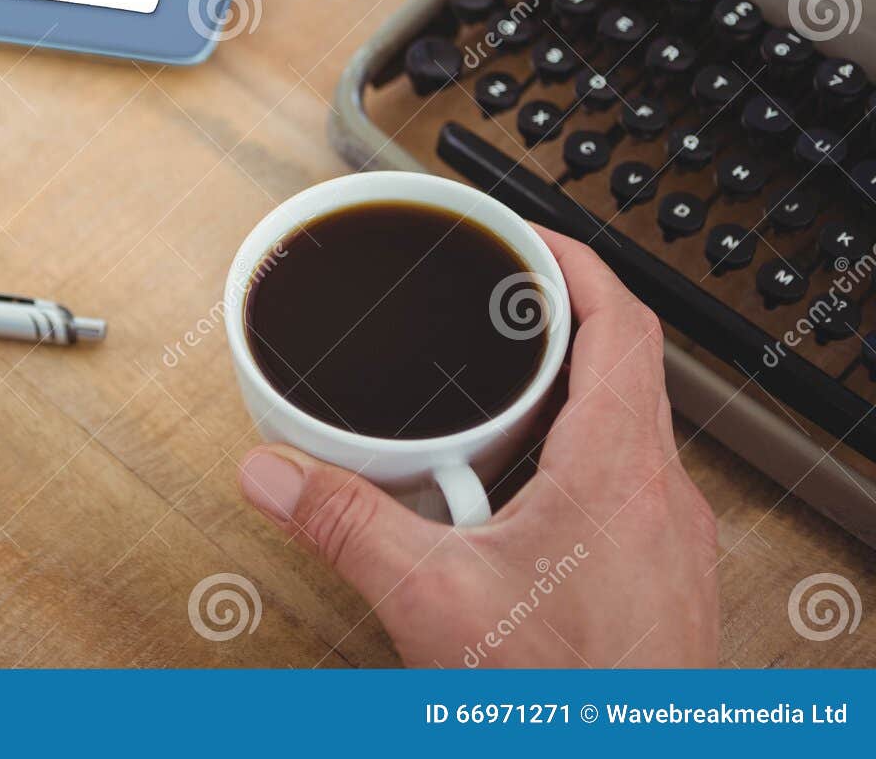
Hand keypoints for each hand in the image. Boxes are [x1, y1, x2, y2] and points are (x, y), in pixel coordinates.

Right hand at [238, 226, 718, 666]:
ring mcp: (668, 541)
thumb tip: (273, 473)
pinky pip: (622, 488)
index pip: (621, 323)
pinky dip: (566, 467)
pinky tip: (510, 507)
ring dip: (555, 405)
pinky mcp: (660, 581)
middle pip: (619, 368)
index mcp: (619, 472)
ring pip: (622, 432)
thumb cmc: (565, 705)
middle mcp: (662, 497)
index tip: (523, 235)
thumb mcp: (434, 601)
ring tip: (484, 406)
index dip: (572, 261)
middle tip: (483, 315)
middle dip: (544, 332)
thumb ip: (345, 525)